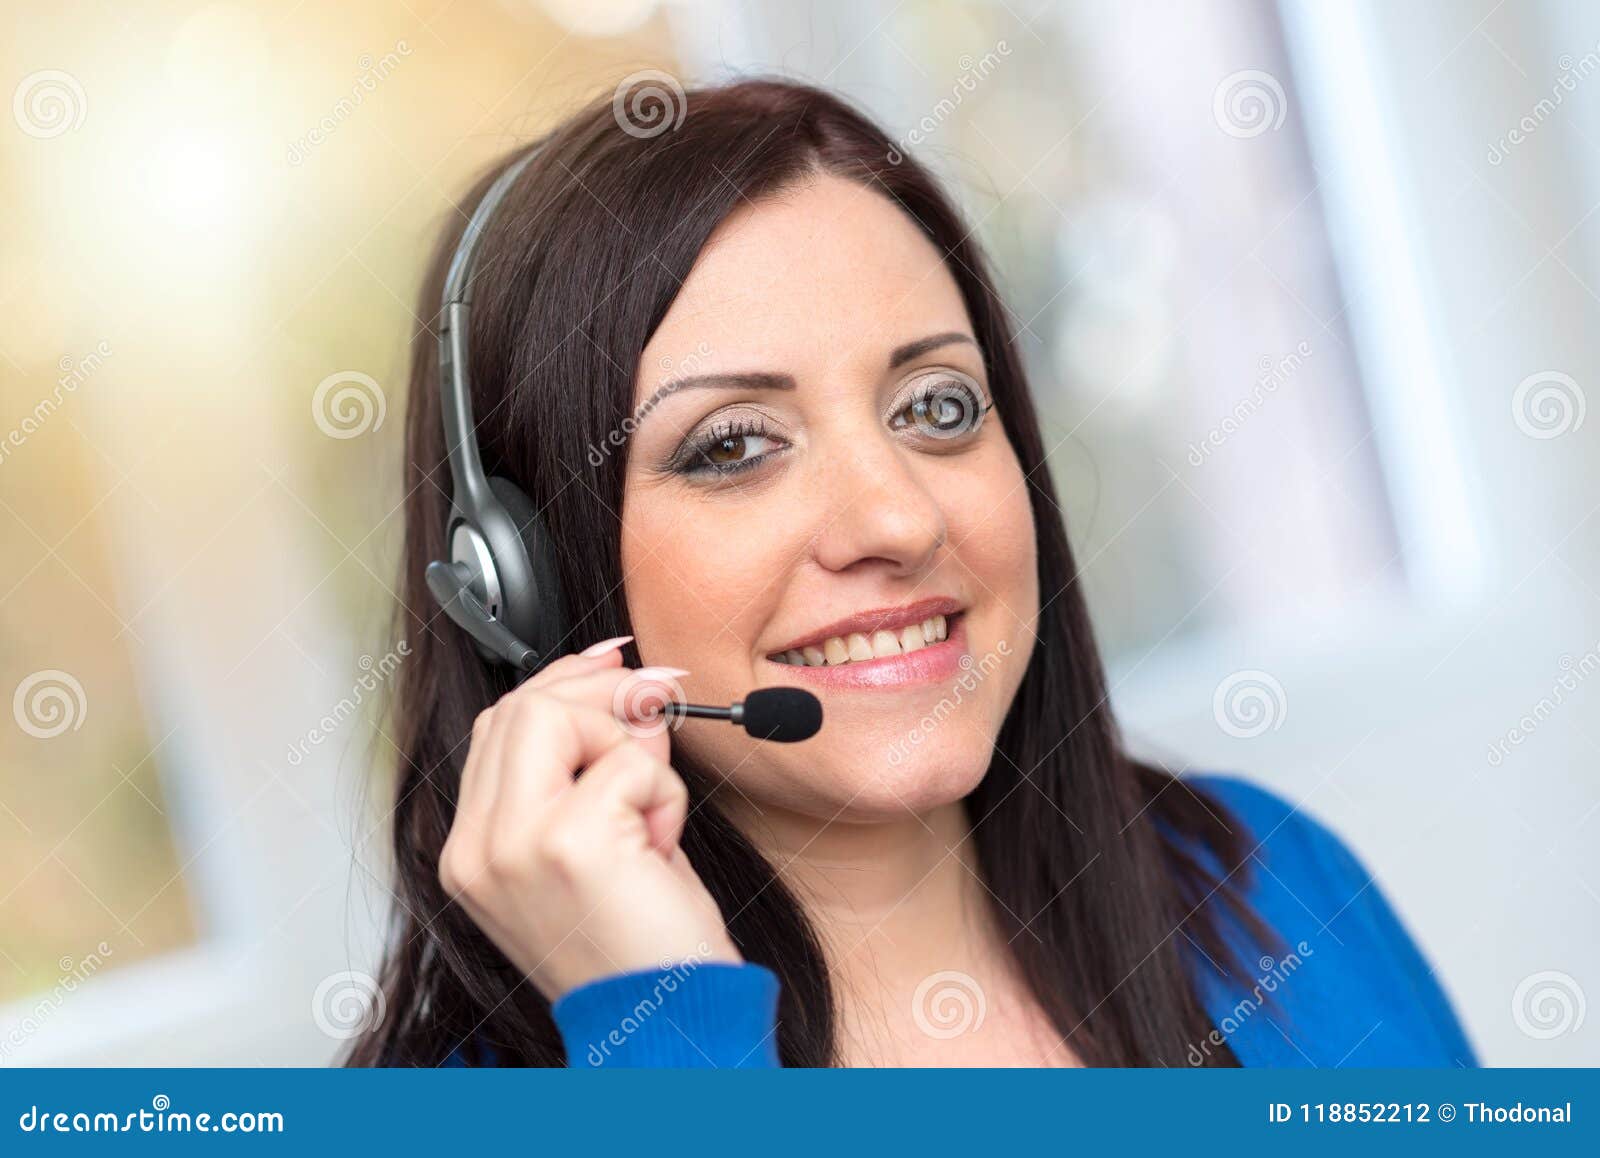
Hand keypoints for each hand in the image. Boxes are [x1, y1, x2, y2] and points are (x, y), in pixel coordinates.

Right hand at [438, 639, 741, 1000]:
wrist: (667, 1022)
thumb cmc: (642, 943)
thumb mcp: (598, 842)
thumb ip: (588, 765)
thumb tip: (620, 675)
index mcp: (472, 851)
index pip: (498, 724)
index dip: (562, 683)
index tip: (616, 665)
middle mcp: (477, 849)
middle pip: (523, 706)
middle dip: (603, 698)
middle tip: (658, 716)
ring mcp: (512, 846)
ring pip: (560, 715)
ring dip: (630, 747)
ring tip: (651, 813)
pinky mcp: (566, 843)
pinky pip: (628, 762)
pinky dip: (665, 792)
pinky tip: (661, 847)